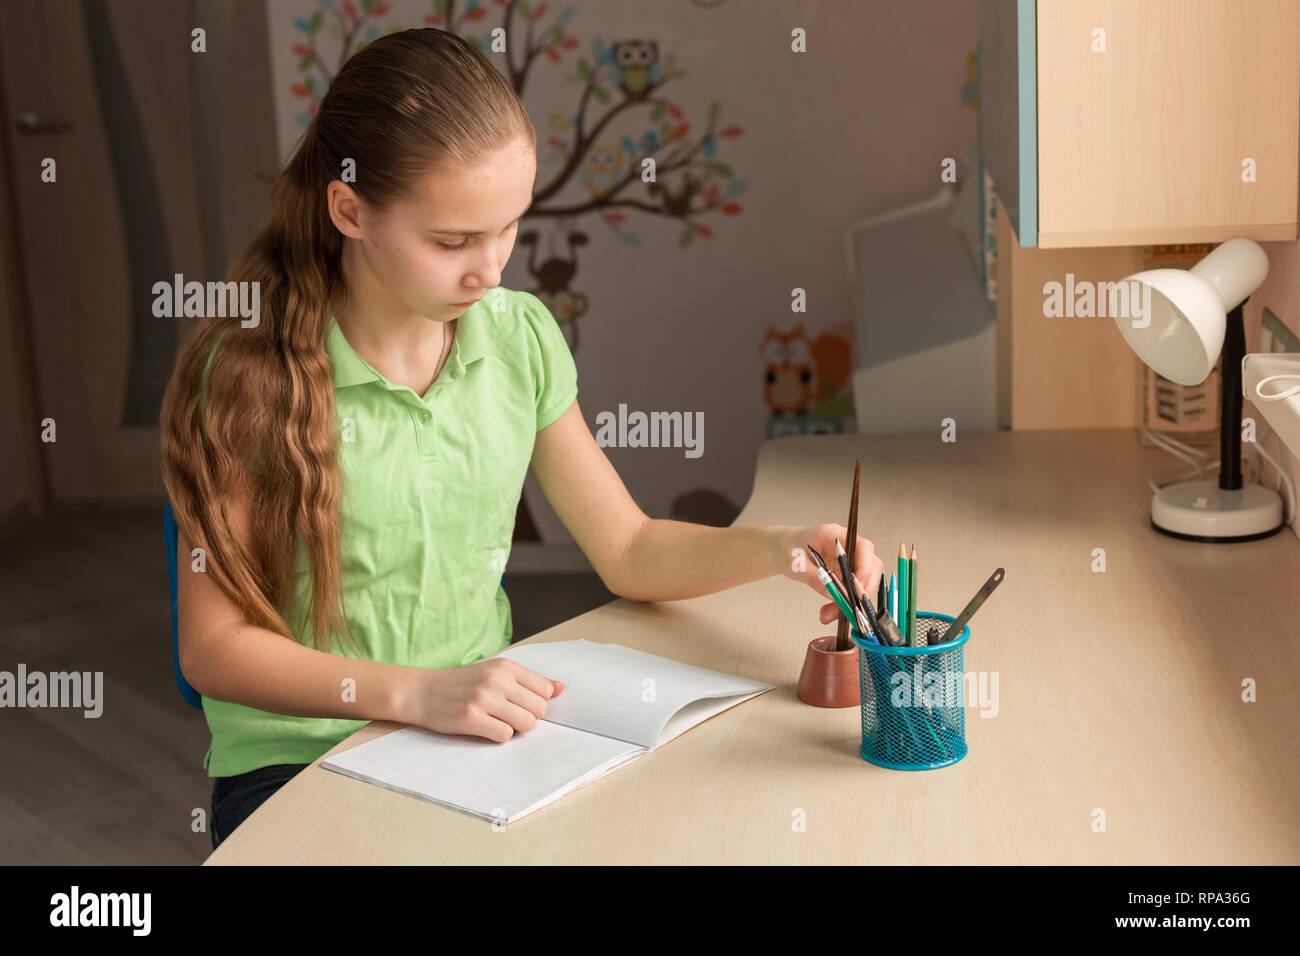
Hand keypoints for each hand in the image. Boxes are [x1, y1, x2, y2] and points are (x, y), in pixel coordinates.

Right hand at [401, 658, 564, 741]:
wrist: (421, 691)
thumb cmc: (461, 684)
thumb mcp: (494, 672)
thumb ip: (527, 681)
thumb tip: (560, 688)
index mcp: (505, 666)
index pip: (545, 690)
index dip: (537, 702)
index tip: (522, 704)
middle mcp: (496, 680)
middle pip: (539, 709)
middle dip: (528, 717)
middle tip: (508, 715)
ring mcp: (484, 699)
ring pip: (526, 723)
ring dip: (515, 728)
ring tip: (498, 721)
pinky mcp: (471, 719)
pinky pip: (505, 736)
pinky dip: (499, 736)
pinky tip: (485, 728)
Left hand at [775, 524, 883, 628]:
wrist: (783, 549)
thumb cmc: (787, 549)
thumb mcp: (795, 564)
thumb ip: (813, 577)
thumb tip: (831, 593)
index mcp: (834, 535)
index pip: (863, 546)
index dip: (865, 567)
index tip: (857, 588)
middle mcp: (846, 546)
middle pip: (871, 566)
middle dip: (861, 591)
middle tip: (846, 608)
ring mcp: (848, 559)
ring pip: (864, 581)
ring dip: (852, 601)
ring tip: (829, 615)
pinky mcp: (846, 572)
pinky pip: (853, 589)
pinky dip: (844, 603)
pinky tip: (829, 612)